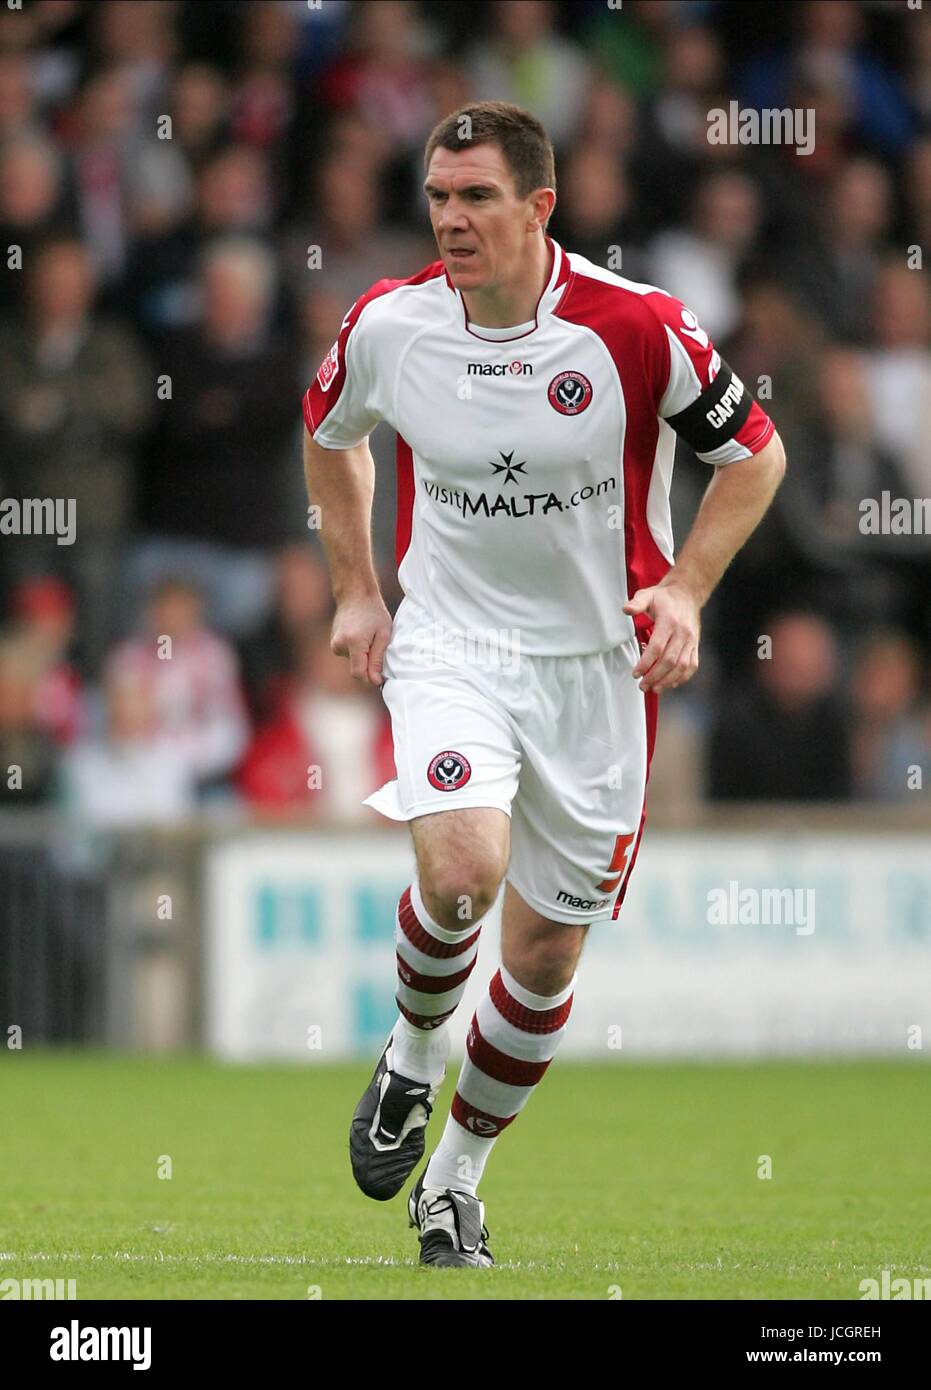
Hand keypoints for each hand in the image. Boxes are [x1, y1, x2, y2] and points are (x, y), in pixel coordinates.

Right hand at [331, 596, 392, 686]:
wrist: (355, 594)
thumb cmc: (373, 612)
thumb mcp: (383, 635)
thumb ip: (377, 659)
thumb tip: (375, 681)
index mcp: (353, 643)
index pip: (358, 673)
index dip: (371, 677)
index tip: (381, 674)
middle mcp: (339, 645)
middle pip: (356, 668)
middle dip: (368, 664)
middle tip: (377, 645)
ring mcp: (334, 644)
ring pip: (353, 661)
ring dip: (363, 655)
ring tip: (369, 637)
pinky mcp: (333, 643)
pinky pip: (348, 655)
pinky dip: (357, 650)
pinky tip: (361, 636)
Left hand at [623, 577, 700, 692]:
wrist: (687, 594)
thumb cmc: (664, 598)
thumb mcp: (648, 594)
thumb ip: (636, 603)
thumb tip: (626, 609)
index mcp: (669, 621)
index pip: (658, 647)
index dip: (646, 663)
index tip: (636, 673)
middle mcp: (683, 632)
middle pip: (669, 660)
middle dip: (655, 676)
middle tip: (642, 685)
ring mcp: (691, 640)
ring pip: (682, 666)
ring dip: (667, 680)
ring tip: (654, 688)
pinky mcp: (695, 645)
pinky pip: (692, 666)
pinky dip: (682, 678)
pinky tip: (669, 684)